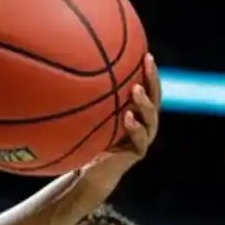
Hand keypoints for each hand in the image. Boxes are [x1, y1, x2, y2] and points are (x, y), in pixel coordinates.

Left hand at [82, 52, 161, 186]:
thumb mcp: (90, 118)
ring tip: (136, 90)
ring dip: (144, 103)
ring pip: (151, 117)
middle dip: (153, 80)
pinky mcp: (138, 151)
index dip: (150, 72)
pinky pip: (140, 138)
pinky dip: (135, 127)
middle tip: (148, 63)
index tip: (146, 54)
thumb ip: (88, 101)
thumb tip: (68, 73)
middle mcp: (145, 122)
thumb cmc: (89, 139)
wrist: (92, 170)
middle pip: (155, 98)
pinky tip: (127, 117)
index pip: (147, 88)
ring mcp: (144, 137)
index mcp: (136, 111)